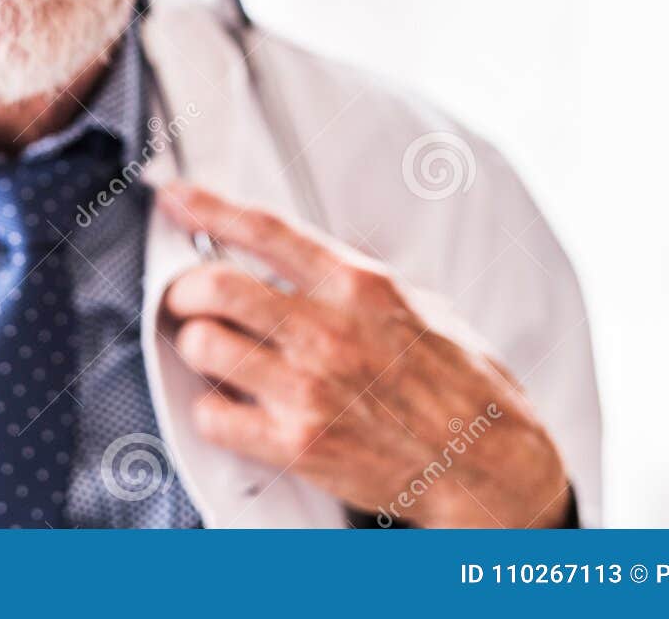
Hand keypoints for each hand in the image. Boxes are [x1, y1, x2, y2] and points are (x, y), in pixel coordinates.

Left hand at [158, 182, 570, 527]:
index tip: (176, 200)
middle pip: (214, 286)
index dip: (209, 207)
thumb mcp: (419, 304)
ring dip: (198, 346)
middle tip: (187, 297)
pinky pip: (213, 415)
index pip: (265, 230)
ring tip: (215, 351)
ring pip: (203, 345)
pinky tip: (233, 404)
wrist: (493, 467)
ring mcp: (309, 389)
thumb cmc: (463, 385)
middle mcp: (329, 332)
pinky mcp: (298, 444)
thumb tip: (295, 257)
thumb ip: (352, 280)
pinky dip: (212, 408)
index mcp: (359, 286)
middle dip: (186, 288)